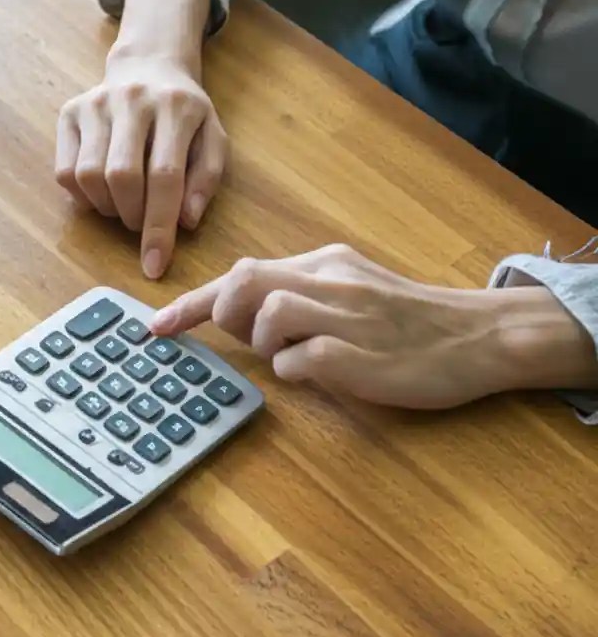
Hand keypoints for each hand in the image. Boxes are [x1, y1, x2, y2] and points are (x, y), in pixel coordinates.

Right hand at [56, 53, 226, 279]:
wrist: (149, 66)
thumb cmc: (185, 114)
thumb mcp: (212, 138)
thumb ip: (206, 178)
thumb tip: (185, 222)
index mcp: (177, 107)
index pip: (166, 176)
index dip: (159, 227)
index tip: (154, 266)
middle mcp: (132, 100)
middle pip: (122, 176)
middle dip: (131, 216)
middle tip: (139, 224)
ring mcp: (95, 104)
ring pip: (88, 176)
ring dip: (106, 208)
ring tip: (122, 206)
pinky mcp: (69, 112)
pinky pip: (64, 171)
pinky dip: (82, 197)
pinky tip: (102, 192)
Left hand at [149, 244, 597, 408]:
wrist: (478, 337)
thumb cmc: (406, 322)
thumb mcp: (348, 290)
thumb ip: (297, 293)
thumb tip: (238, 313)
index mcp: (323, 262)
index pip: (240, 271)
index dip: (190, 303)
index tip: (156, 326)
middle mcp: (330, 280)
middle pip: (243, 280)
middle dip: (223, 313)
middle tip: (244, 339)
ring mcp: (346, 316)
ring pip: (267, 314)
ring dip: (264, 344)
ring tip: (296, 356)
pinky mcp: (360, 356)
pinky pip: (299, 360)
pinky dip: (293, 371)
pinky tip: (319, 374)